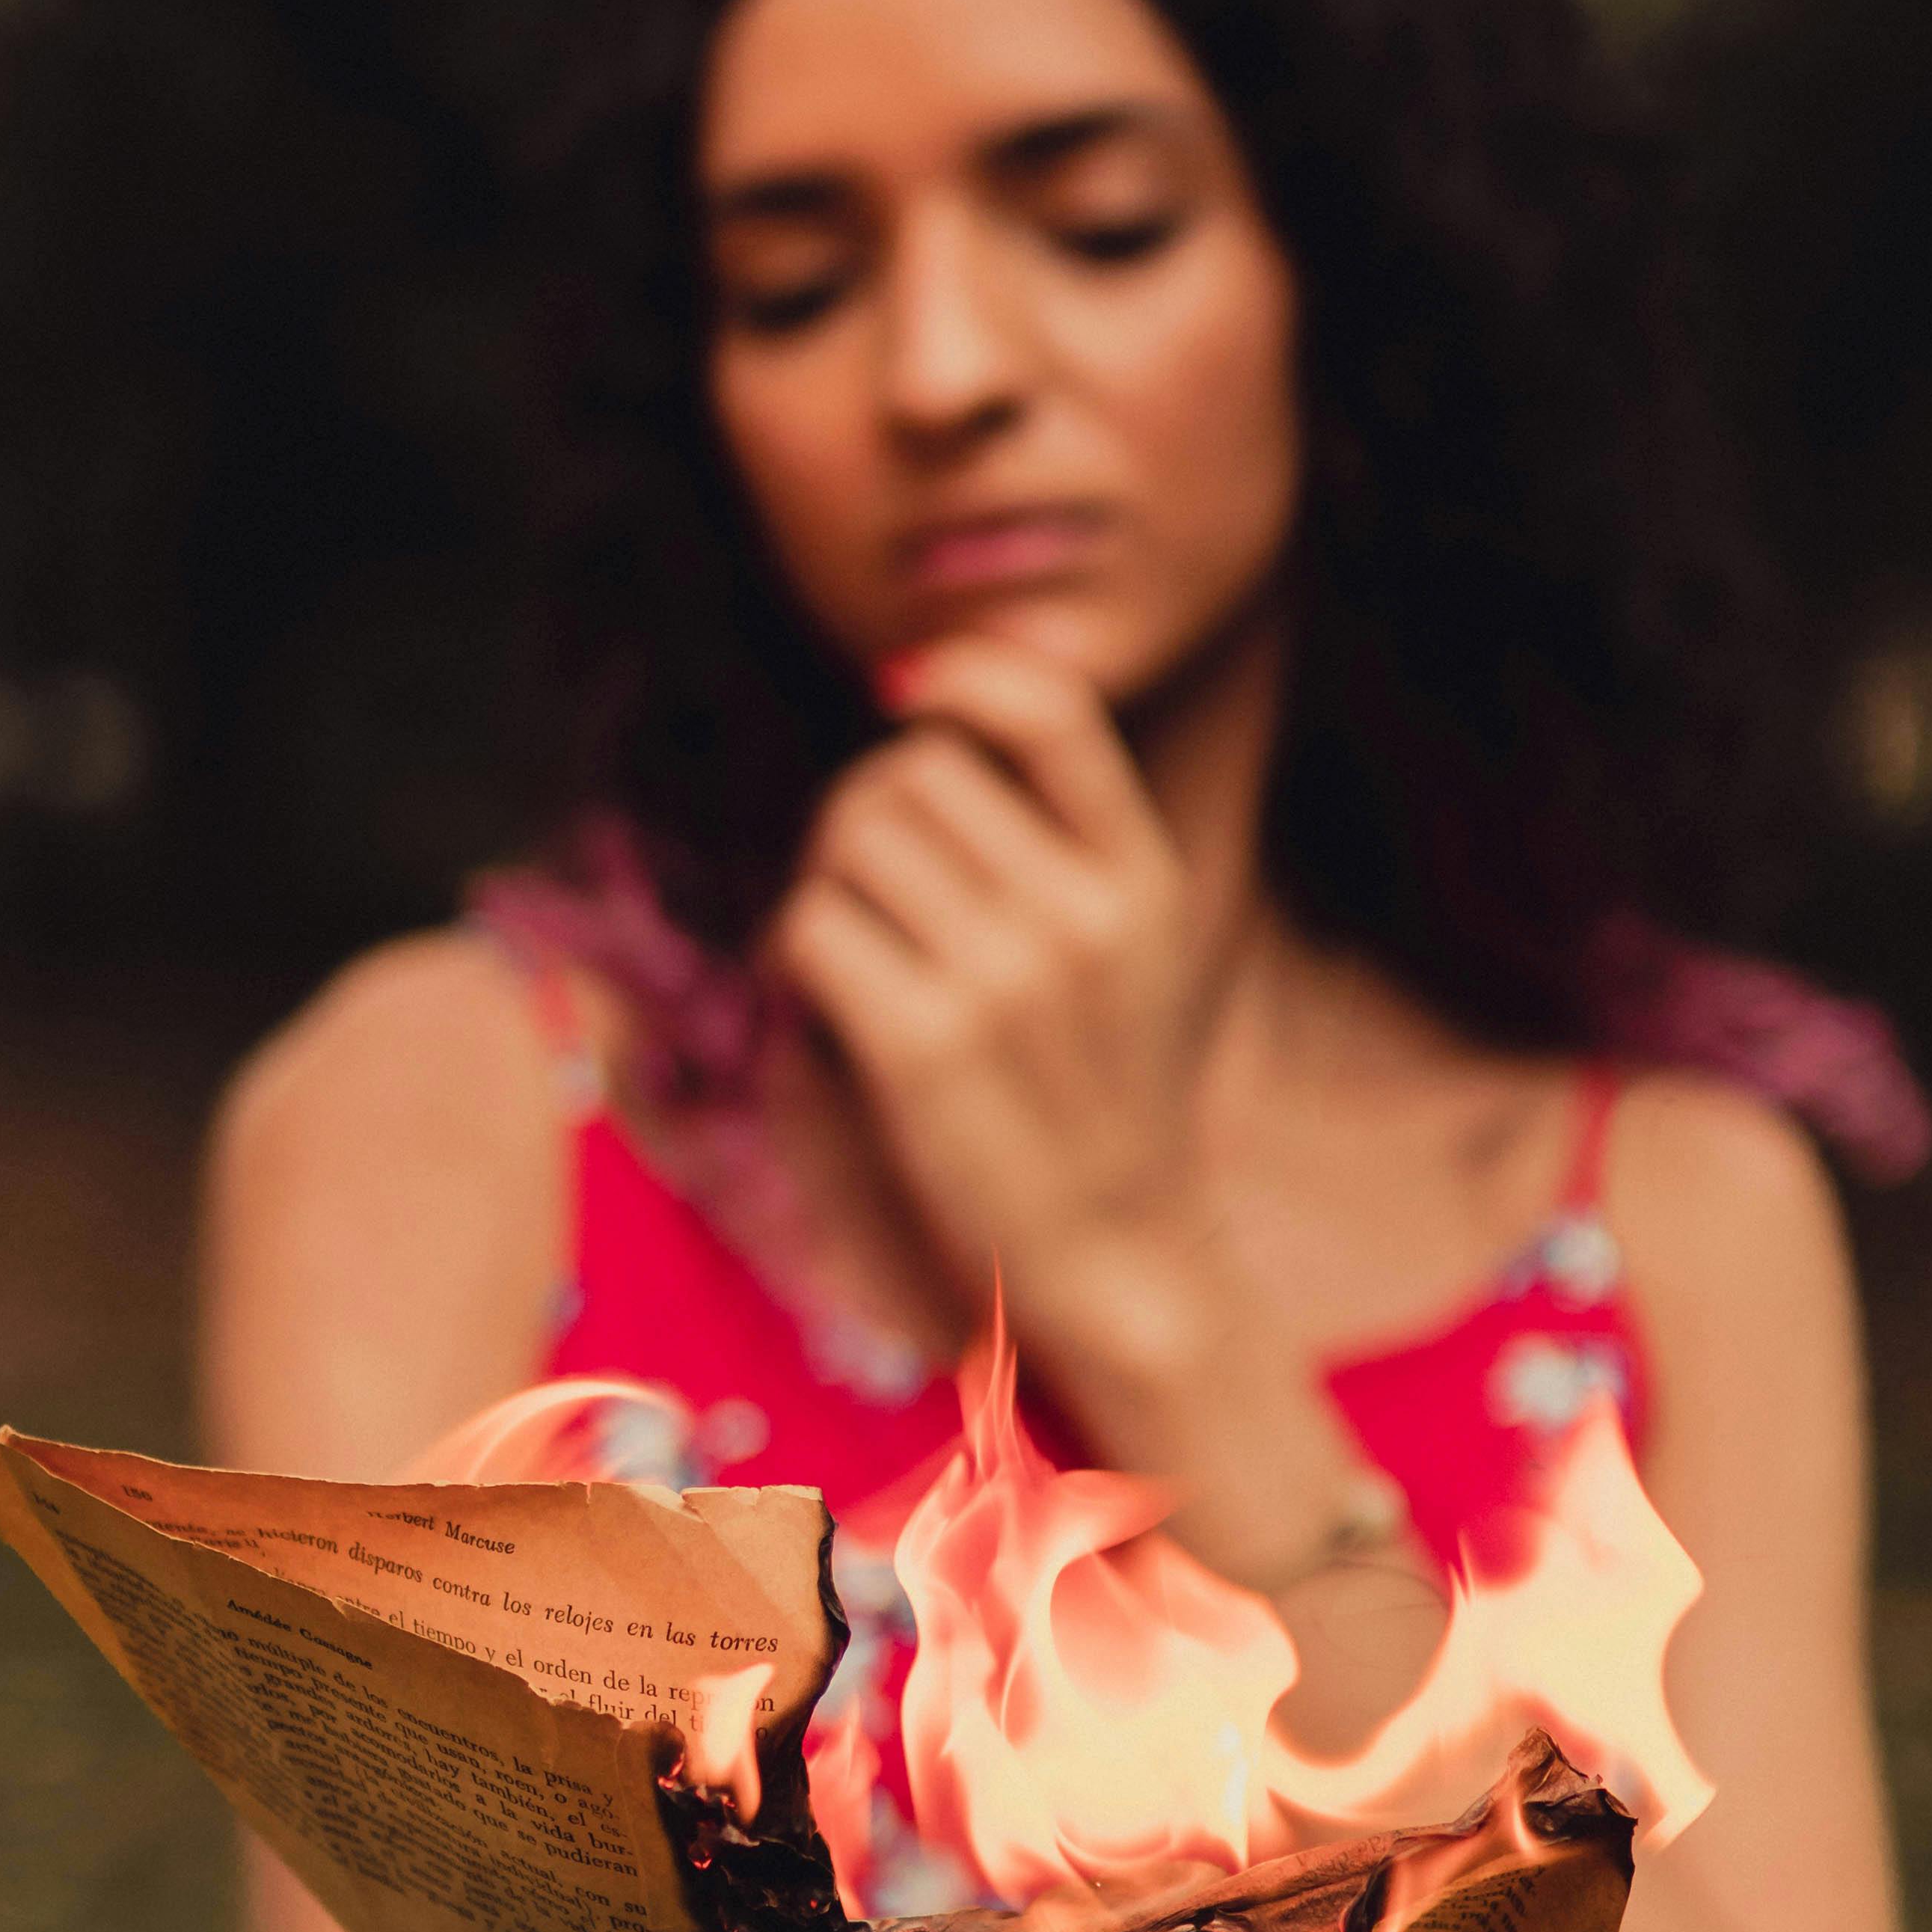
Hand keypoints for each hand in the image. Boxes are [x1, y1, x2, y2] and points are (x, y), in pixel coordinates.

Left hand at [771, 634, 1211, 1367]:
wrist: (1123, 1259)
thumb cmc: (1100, 1099)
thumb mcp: (1133, 952)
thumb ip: (1063, 843)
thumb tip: (922, 714)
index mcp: (1140, 876)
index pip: (1051, 707)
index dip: (962, 672)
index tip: (905, 690)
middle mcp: (1081, 914)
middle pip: (909, 773)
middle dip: (861, 815)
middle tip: (866, 892)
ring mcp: (1005, 979)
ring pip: (848, 844)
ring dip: (822, 889)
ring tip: (850, 957)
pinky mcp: (924, 1047)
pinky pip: (809, 930)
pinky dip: (791, 962)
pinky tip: (821, 1008)